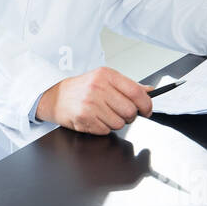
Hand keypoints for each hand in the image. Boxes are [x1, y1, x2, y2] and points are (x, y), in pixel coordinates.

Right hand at [35, 67, 151, 134]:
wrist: (56, 97)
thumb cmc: (82, 88)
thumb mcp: (104, 79)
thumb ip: (128, 85)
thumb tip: (150, 91)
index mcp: (106, 75)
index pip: (136, 92)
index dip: (146, 104)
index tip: (147, 110)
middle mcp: (98, 88)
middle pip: (130, 111)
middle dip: (129, 116)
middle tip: (121, 113)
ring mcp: (90, 103)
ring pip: (119, 123)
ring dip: (115, 122)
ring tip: (104, 114)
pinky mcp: (84, 118)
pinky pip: (106, 130)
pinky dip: (103, 128)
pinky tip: (95, 119)